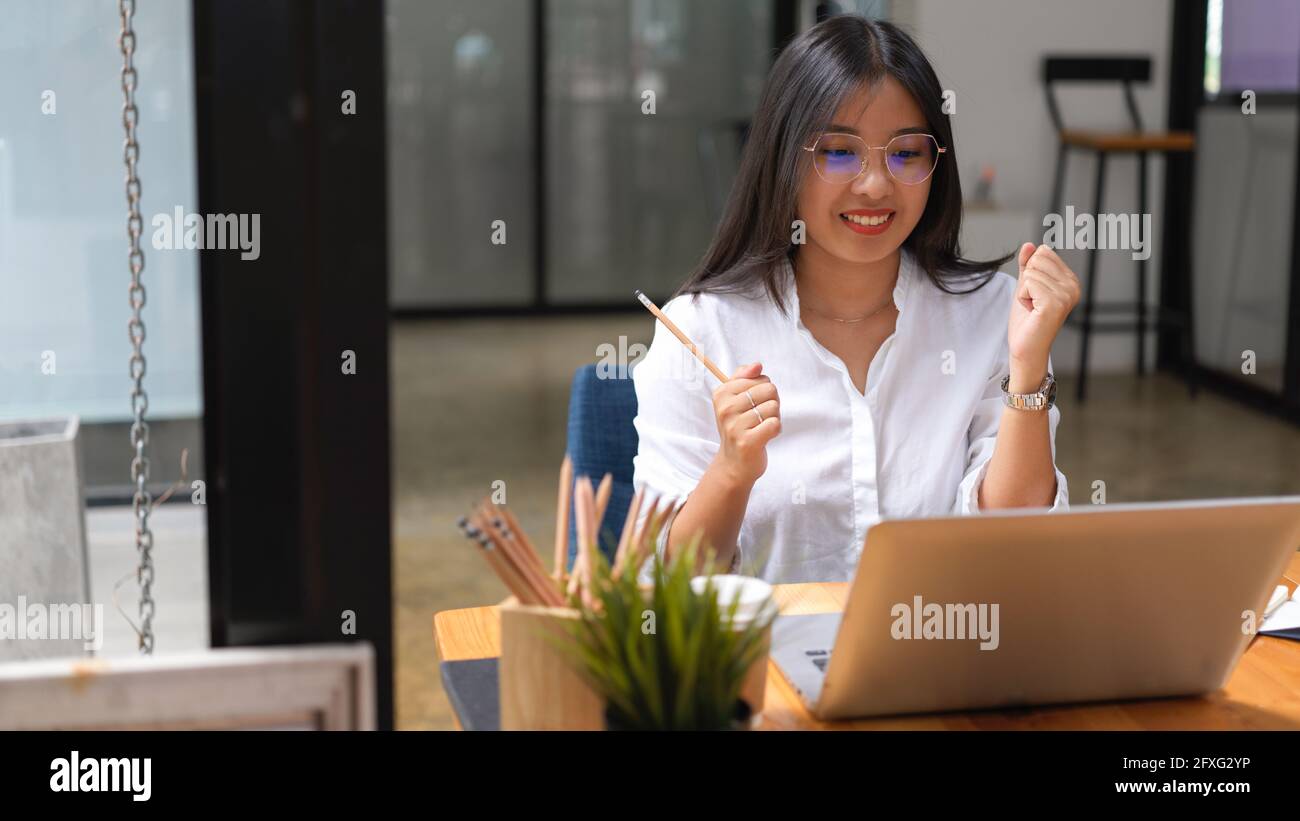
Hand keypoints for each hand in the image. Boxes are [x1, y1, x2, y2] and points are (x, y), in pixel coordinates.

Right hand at [710, 362, 780, 485]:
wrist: (734, 463)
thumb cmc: (739, 427)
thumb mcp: (735, 399)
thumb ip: (744, 377)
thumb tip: (757, 365)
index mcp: (722, 393)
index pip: (759, 377)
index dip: (764, 390)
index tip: (754, 404)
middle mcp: (726, 408)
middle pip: (769, 390)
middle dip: (772, 403)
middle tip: (760, 417)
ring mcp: (735, 425)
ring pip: (774, 408)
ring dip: (773, 418)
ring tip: (761, 427)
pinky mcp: (747, 441)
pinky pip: (775, 424)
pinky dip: (775, 430)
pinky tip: (765, 436)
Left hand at [1007, 243, 1079, 389]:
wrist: (1026, 347)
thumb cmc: (1027, 320)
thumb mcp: (1026, 287)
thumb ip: (1028, 265)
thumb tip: (1029, 245)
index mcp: (1071, 281)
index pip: (1043, 253)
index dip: (1030, 272)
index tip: (1035, 293)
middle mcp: (1073, 287)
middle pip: (1037, 259)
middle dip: (1026, 280)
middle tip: (1032, 302)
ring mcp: (1066, 295)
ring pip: (1031, 272)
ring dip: (1024, 291)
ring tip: (1032, 308)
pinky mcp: (1055, 303)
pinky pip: (1028, 283)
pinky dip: (1022, 297)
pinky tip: (1031, 311)